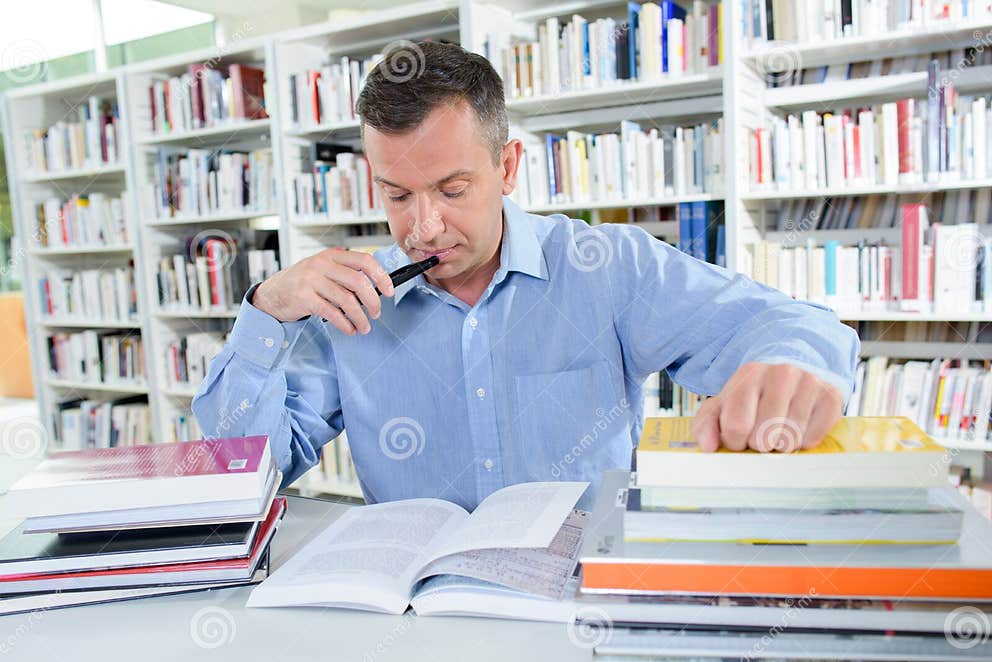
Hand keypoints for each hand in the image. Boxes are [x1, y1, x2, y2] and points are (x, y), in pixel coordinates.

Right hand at [251, 248, 394, 334]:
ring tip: (364, 327)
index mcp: (331, 255)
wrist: (272, 294)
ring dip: (360, 318)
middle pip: (359, 282)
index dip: (381, 276)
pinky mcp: (304, 298)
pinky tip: (349, 329)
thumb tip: (375, 288)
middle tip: (376, 313)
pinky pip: (332, 313)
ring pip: (348, 301)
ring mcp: (311, 280)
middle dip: (373, 301)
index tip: (389, 291)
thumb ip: (345, 274)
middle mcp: (321, 265)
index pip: (364, 261)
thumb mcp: (323, 270)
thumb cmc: (303, 283)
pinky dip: (345, 324)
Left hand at [690, 362, 843, 452]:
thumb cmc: (754, 398)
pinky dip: (803, 443)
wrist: (794, 375)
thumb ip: (706, 425)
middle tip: (761, 436)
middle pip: (764, 436)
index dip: (735, 442)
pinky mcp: (831, 398)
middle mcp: (782, 374)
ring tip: (780, 431)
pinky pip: (813, 439)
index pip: (737, 425)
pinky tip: (799, 430)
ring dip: (781, 445)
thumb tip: (708, 446)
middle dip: (759, 445)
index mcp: (749, 375)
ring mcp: (809, 383)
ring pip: (789, 440)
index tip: (738, 440)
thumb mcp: (724, 406)